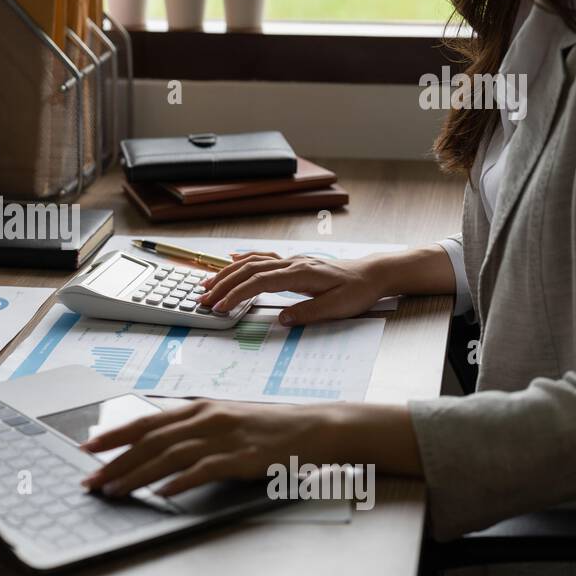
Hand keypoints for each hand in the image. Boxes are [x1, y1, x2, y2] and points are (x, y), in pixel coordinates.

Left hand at [79, 399, 333, 497]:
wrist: (314, 428)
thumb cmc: (268, 428)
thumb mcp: (225, 420)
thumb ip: (193, 430)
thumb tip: (158, 445)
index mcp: (199, 409)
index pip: (147, 421)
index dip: (114, 433)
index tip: (88, 446)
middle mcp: (206, 418)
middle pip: (150, 439)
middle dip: (115, 460)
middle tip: (90, 478)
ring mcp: (223, 436)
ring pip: (169, 455)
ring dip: (137, 474)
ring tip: (114, 490)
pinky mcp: (241, 457)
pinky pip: (204, 470)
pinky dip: (180, 481)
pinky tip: (161, 492)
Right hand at [197, 251, 387, 325]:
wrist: (372, 274)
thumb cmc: (358, 291)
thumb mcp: (338, 308)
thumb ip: (309, 313)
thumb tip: (282, 319)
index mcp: (300, 273)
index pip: (259, 282)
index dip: (237, 294)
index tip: (220, 307)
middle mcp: (292, 262)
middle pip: (249, 269)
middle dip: (223, 284)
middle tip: (204, 299)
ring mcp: (292, 260)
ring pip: (252, 261)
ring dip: (228, 272)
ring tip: (208, 284)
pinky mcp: (293, 263)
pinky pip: (263, 257)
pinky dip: (243, 259)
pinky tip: (231, 260)